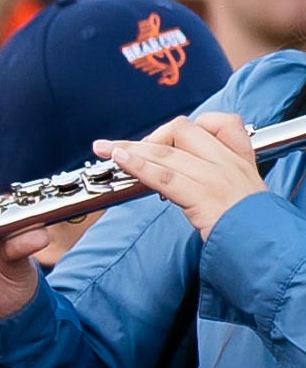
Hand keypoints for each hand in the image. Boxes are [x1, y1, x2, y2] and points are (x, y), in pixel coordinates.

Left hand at [98, 111, 270, 238]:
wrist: (264, 246)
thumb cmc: (248, 224)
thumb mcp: (241, 191)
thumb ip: (216, 175)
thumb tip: (175, 173)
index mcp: (239, 158)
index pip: (219, 121)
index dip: (187, 127)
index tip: (165, 141)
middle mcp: (227, 162)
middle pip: (183, 131)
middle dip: (150, 137)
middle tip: (126, 150)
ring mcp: (215, 177)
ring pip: (166, 152)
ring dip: (129, 148)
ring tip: (104, 149)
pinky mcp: (202, 196)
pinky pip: (165, 175)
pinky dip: (137, 165)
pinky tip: (119, 159)